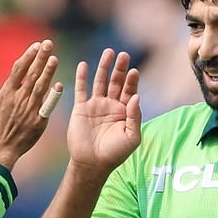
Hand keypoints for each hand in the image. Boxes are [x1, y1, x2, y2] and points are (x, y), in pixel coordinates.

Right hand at [0, 39, 60, 168]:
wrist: (0, 148)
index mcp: (7, 92)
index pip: (19, 69)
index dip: (28, 56)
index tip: (36, 45)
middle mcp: (19, 98)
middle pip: (32, 74)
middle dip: (40, 58)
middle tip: (48, 43)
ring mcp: (29, 109)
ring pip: (41, 87)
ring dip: (48, 72)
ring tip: (54, 58)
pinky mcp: (38, 121)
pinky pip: (47, 106)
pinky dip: (53, 96)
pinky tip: (60, 85)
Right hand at [68, 48, 140, 176]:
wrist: (92, 164)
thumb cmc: (115, 154)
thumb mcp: (132, 137)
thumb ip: (135, 117)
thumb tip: (136, 96)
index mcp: (125, 111)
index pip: (130, 90)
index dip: (132, 81)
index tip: (134, 71)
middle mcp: (111, 105)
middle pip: (116, 82)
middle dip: (119, 68)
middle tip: (123, 55)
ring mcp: (95, 105)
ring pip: (100, 81)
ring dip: (103, 67)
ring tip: (108, 52)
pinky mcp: (81, 108)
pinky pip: (81, 89)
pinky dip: (82, 77)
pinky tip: (84, 65)